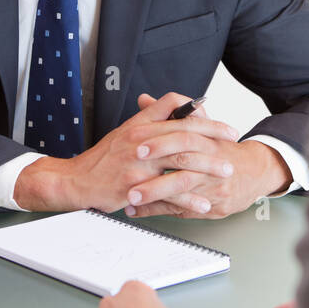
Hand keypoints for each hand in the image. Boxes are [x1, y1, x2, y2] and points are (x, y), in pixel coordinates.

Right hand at [12, 92, 239, 211]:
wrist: (76, 181)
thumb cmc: (103, 159)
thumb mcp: (126, 133)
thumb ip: (151, 121)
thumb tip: (178, 111)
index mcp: (139, 123)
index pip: (174, 105)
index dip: (200, 111)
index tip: (218, 121)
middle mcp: (141, 139)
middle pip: (185, 131)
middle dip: (214, 135)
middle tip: (232, 141)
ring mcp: (138, 162)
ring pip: (182, 159)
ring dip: (208, 165)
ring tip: (225, 171)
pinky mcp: (136, 185)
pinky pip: (169, 191)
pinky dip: (190, 198)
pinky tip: (204, 201)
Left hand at [123, 94, 290, 218]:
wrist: (256, 172)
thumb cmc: (223, 150)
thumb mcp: (201, 129)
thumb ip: (170, 115)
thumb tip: (144, 99)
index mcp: (208, 141)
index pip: (184, 136)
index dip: (160, 140)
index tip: (136, 142)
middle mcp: (212, 163)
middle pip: (183, 164)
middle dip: (154, 171)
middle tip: (130, 176)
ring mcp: (214, 186)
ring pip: (182, 190)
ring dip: (153, 195)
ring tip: (130, 198)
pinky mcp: (213, 206)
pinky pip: (182, 210)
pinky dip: (158, 210)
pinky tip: (139, 210)